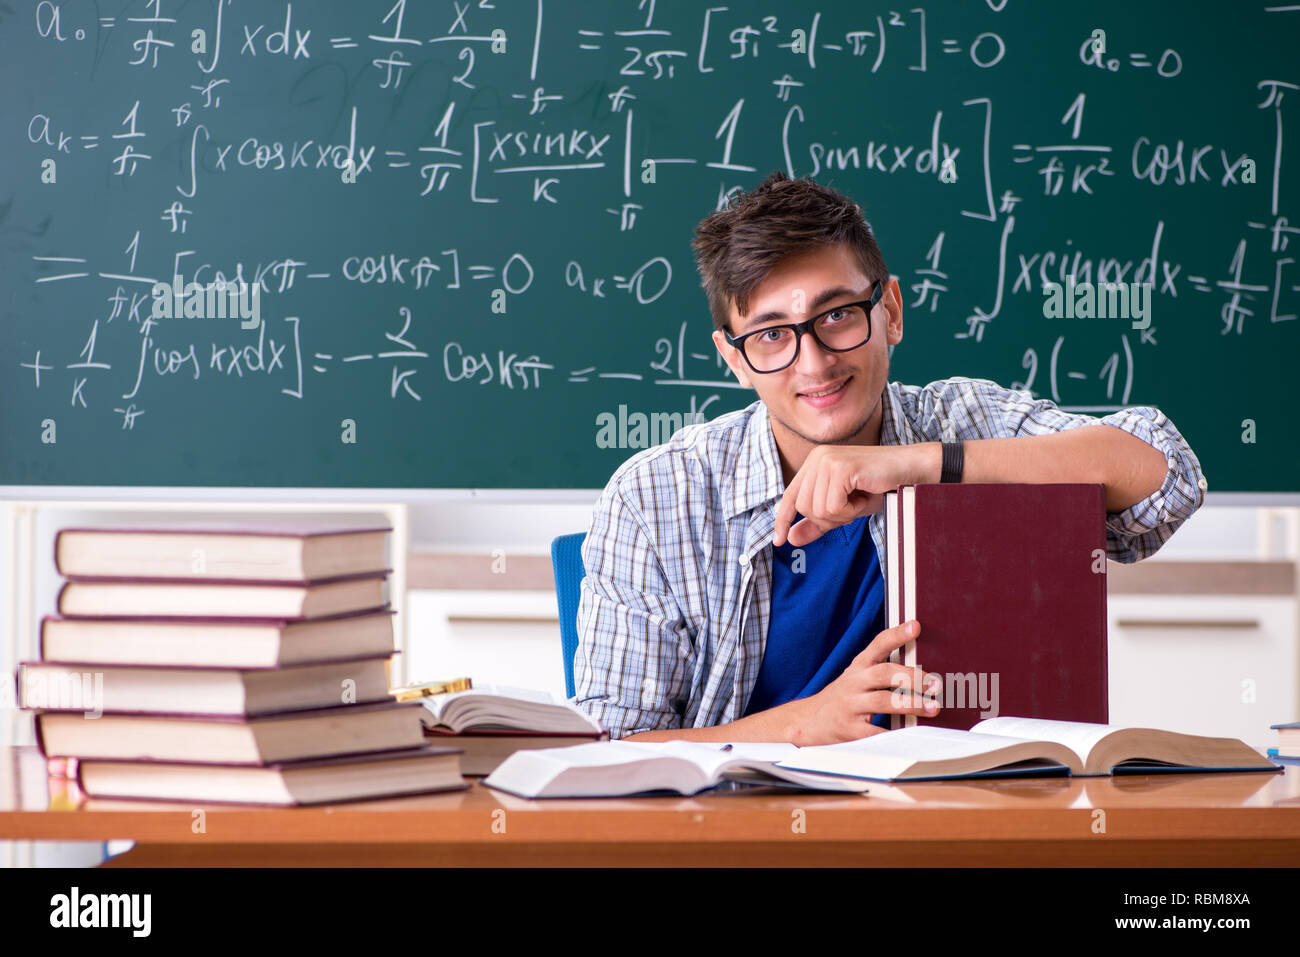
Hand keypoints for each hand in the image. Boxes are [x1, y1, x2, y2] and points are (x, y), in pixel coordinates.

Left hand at [773, 444, 935, 546]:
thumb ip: (817, 523)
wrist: (911, 472)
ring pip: (817, 509)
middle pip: (803, 507)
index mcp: (814, 463)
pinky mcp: (840, 468)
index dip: (783, 519)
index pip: (790, 496)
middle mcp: (817, 458)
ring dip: (842, 514)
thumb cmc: (880, 488)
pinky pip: (832, 506)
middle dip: (827, 519)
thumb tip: (791, 539)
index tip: (779, 540)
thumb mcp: (844, 510)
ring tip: (859, 500)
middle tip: (852, 509)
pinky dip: (850, 510)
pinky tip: (864, 497)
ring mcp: (827, 460)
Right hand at [782, 620, 939, 745]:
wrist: (810, 721)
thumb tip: (924, 671)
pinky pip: (875, 732)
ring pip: (882, 701)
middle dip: (912, 677)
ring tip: (932, 708)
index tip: (915, 626)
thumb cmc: (844, 698)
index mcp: (859, 667)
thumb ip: (883, 670)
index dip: (897, 634)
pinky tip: (912, 734)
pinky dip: (894, 733)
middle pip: (884, 673)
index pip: (878, 645)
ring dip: (911, 704)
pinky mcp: (849, 729)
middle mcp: (853, 682)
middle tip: (934, 684)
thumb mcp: (857, 678)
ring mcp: (850, 705)